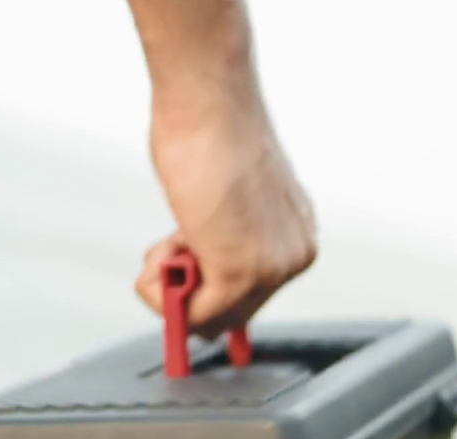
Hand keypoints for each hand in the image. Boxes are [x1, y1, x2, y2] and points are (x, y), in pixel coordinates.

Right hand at [134, 91, 316, 338]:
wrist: (211, 101)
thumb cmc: (211, 132)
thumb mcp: (233, 197)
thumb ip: (228, 235)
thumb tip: (198, 272)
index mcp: (298, 235)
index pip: (255, 292)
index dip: (208, 284)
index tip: (184, 271)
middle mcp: (295, 256)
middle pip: (234, 312)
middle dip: (188, 288)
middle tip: (168, 247)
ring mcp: (272, 269)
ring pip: (209, 318)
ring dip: (169, 289)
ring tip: (165, 242)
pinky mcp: (240, 274)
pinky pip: (191, 316)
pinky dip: (159, 296)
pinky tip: (158, 256)